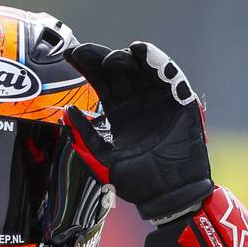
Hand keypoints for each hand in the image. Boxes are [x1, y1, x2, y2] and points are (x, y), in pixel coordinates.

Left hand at [63, 40, 213, 221]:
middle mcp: (137, 102)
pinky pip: (169, 74)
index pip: (101, 82)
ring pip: (141, 67)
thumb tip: (68, 113)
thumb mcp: (104, 159)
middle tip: (86, 52)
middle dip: (101, 58)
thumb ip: (86, 137)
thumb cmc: (138, 182)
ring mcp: (158, 98)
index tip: (71, 54)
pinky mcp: (180, 99)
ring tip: (113, 58)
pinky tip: (142, 53)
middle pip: (118, 70)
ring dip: (126, 57)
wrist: (170, 194)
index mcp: (119, 113)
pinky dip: (156, 61)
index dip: (86, 66)